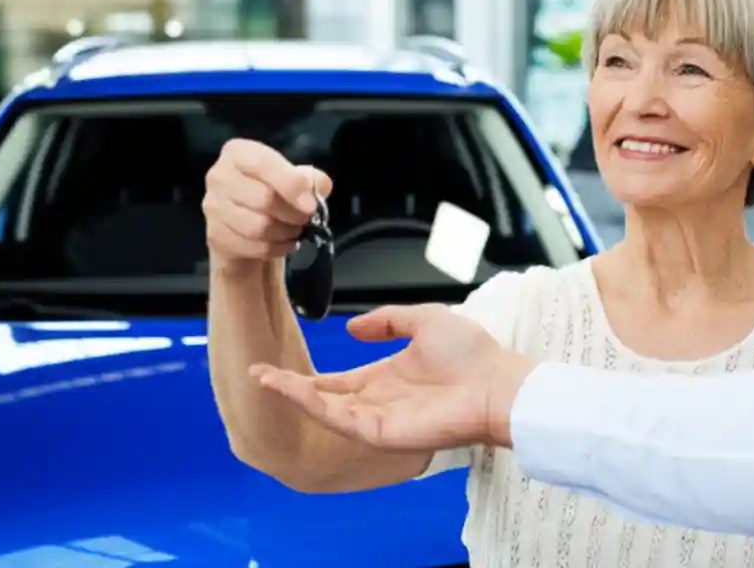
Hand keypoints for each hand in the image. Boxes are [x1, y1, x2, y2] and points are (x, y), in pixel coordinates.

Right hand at [202, 138, 331, 272]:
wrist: (247, 224)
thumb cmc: (274, 192)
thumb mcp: (297, 179)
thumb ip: (311, 179)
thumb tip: (315, 190)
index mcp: (238, 152)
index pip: (263, 163)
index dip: (291, 184)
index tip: (311, 205)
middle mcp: (219, 176)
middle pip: (263, 199)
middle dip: (293, 213)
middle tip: (306, 219)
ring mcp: (213, 207)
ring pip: (258, 227)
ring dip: (284, 233)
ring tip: (295, 231)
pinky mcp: (215, 235)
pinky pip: (252, 247)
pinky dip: (275, 249)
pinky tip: (283, 244)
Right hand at [250, 304, 537, 451]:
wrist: (498, 382)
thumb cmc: (473, 355)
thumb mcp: (424, 320)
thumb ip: (388, 319)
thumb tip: (352, 325)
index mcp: (387, 378)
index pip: (337, 382)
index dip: (306, 376)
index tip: (275, 366)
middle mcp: (379, 401)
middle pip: (324, 399)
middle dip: (289, 388)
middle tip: (255, 374)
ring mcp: (380, 419)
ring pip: (326, 411)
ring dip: (294, 396)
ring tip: (264, 379)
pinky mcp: (383, 433)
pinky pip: (341, 421)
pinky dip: (315, 407)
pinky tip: (294, 389)